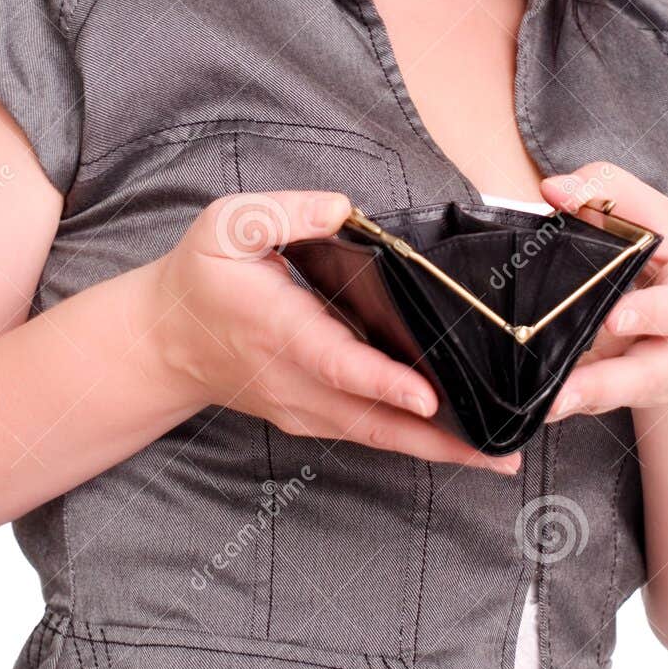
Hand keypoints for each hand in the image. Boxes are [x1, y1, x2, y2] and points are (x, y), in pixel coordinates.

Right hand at [151, 188, 520, 473]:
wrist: (165, 343)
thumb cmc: (202, 276)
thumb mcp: (227, 225)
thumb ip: (285, 212)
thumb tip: (343, 209)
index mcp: (277, 327)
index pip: (335, 360)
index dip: (382, 379)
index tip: (427, 395)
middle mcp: (294, 379)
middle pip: (372, 419)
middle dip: (438, 439)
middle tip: (502, 454)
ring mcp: (304, 407)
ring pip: (377, 435)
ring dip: (438, 450)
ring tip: (501, 459)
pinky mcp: (313, 418)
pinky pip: (370, 434)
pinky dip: (416, 444)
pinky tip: (462, 445)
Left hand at [538, 162, 667, 419]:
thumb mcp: (662, 217)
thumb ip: (609, 193)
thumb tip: (553, 190)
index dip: (651, 314)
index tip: (616, 318)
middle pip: (650, 374)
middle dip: (608, 385)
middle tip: (564, 393)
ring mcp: (657, 377)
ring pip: (623, 397)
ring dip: (583, 402)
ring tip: (545, 407)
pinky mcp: (629, 392)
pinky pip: (600, 402)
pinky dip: (572, 403)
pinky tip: (538, 404)